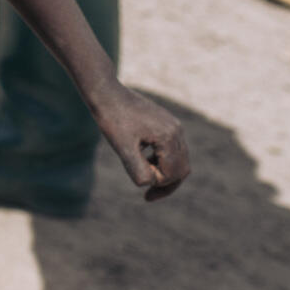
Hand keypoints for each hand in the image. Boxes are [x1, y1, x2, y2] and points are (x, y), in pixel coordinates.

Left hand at [93, 86, 190, 201]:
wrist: (107, 93)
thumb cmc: (112, 120)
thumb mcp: (123, 148)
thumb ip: (137, 169)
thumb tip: (149, 183)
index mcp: (168, 137)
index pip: (173, 174)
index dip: (158, 184)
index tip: (140, 186)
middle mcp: (176, 131)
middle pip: (182, 168)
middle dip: (167, 184)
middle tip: (149, 196)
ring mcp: (173, 125)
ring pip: (179, 159)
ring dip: (165, 172)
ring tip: (146, 178)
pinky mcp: (166, 122)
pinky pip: (172, 148)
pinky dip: (162, 160)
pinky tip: (144, 162)